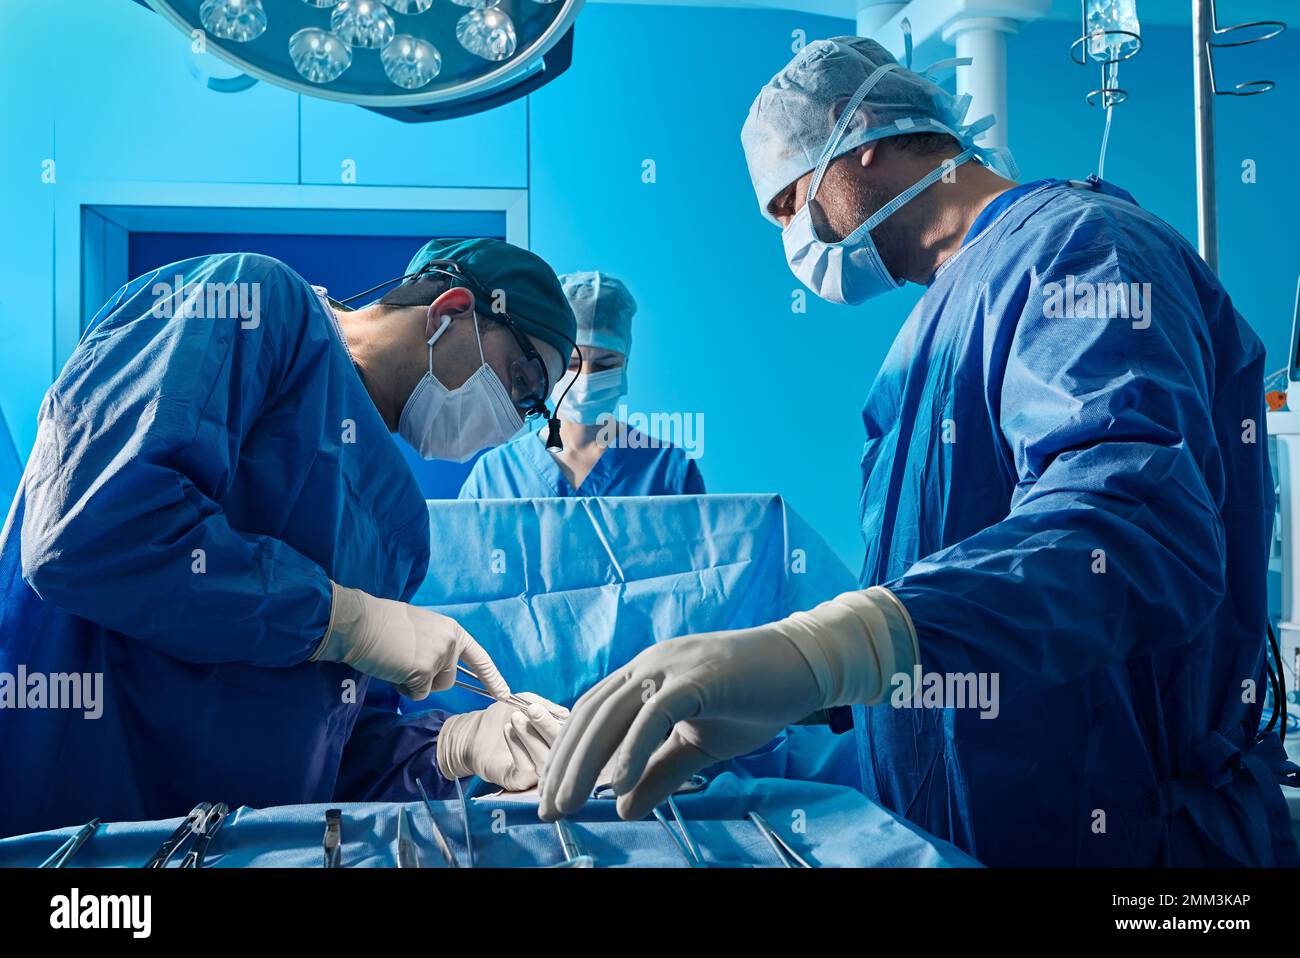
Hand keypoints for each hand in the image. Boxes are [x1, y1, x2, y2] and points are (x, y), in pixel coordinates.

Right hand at [312, 583, 509, 700]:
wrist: (361, 623)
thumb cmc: (384, 625)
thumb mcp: (421, 629)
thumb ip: (435, 645)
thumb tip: (437, 668)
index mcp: (452, 631)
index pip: (478, 658)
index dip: (492, 677)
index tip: (504, 694)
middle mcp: (451, 643)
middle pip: (449, 680)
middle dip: (428, 679)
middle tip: (405, 659)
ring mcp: (438, 657)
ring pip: (433, 688)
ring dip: (415, 683)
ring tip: (398, 661)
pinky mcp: (423, 671)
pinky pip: (417, 693)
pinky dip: (403, 687)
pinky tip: (392, 668)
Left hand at [438, 692, 567, 790]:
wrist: (474, 732)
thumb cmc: (503, 715)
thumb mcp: (526, 702)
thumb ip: (546, 706)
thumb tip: (565, 714)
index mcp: (557, 738)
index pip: (568, 734)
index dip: (557, 721)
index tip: (541, 707)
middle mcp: (552, 757)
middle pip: (560, 749)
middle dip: (547, 728)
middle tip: (534, 710)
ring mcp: (537, 772)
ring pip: (544, 760)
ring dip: (530, 737)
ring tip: (515, 718)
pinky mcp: (520, 781)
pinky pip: (526, 769)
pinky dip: (518, 748)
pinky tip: (508, 731)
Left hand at [538, 628, 822, 821]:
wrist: (804, 667)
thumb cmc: (753, 701)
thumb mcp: (699, 746)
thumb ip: (661, 772)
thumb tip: (624, 808)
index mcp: (644, 674)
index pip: (591, 714)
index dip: (567, 754)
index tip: (552, 796)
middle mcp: (649, 664)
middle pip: (592, 716)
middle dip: (566, 765)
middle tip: (550, 810)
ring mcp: (671, 666)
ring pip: (613, 714)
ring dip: (587, 763)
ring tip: (571, 804)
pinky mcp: (697, 676)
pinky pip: (655, 714)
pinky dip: (632, 749)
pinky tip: (618, 784)